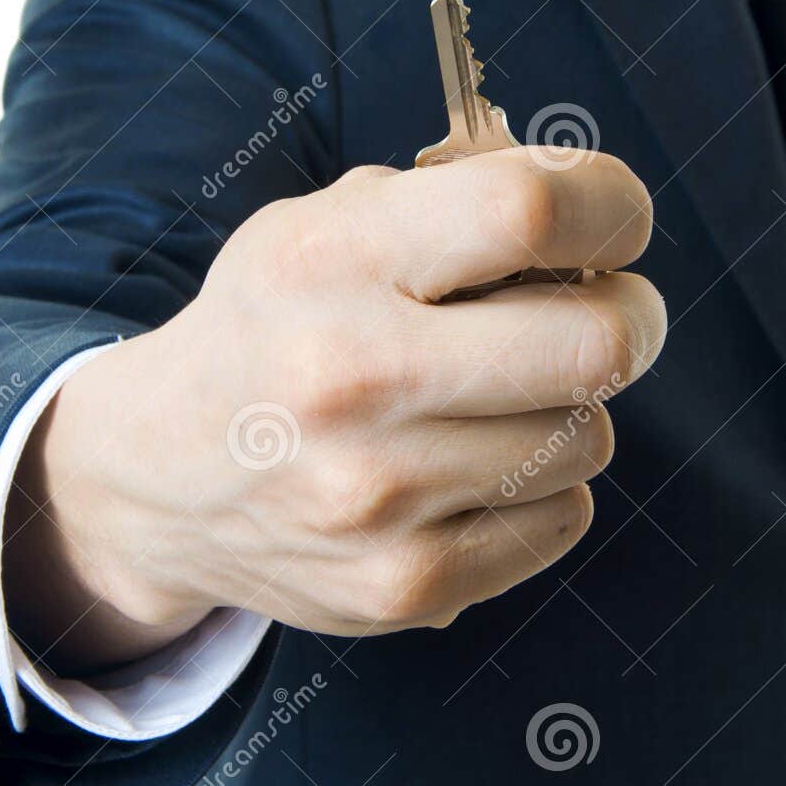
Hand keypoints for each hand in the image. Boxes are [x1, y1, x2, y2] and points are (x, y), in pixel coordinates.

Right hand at [3, 149, 664, 668]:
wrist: (157, 478)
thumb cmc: (271, 330)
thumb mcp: (320, 226)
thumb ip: (451, 202)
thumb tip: (596, 221)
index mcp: (331, 262)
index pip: (528, 212)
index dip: (610, 206)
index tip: (615, 223)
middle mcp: (353, 378)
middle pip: (597, 343)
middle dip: (628, 315)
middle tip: (606, 310)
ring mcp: (381, 496)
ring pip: (588, 435)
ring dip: (567, 407)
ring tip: (500, 398)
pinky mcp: (405, 583)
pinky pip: (561, 517)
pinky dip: (542, 487)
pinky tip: (475, 467)